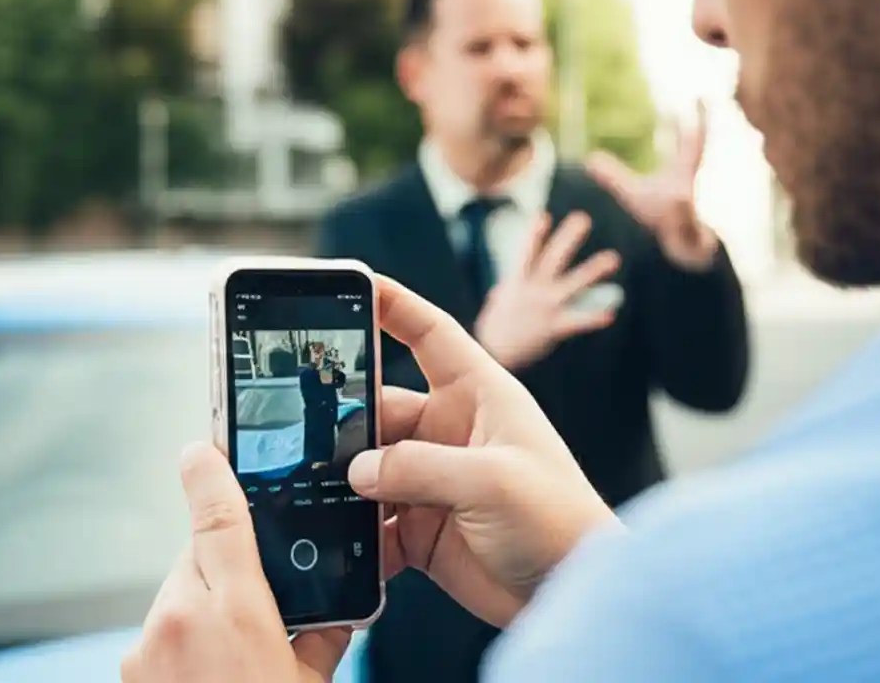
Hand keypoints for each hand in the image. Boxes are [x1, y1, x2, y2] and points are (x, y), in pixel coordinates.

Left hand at [121, 443, 350, 682]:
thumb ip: (321, 638)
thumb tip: (333, 617)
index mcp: (236, 615)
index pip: (221, 521)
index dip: (212, 477)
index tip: (203, 452)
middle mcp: (182, 620)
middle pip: (201, 559)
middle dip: (227, 571)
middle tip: (257, 613)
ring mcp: (149, 644)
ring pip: (179, 595)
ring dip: (203, 609)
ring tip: (231, 658)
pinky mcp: (131, 668)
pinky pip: (160, 630)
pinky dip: (183, 638)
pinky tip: (206, 670)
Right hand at [349, 277, 618, 627]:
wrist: (575, 596)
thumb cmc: (561, 523)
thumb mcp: (493, 482)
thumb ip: (419, 468)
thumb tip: (357, 470)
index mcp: (479, 396)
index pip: (429, 334)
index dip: (393, 305)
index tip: (351, 282)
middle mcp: (450, 431)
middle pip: (380, 407)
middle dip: (344, 419)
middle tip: (304, 432)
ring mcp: (433, 479)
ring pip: (368, 466)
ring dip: (343, 481)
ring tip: (314, 491)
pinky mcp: (421, 529)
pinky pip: (371, 522)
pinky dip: (352, 531)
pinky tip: (339, 542)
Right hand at [474, 211, 621, 370]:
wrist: (493, 357)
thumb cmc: (496, 330)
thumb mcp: (497, 305)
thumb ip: (505, 293)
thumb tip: (502, 289)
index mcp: (518, 283)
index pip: (526, 253)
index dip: (535, 234)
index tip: (543, 216)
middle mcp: (533, 291)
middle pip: (553, 258)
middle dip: (568, 238)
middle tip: (583, 218)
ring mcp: (545, 308)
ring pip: (573, 284)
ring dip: (593, 270)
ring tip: (613, 257)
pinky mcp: (553, 328)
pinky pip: (577, 321)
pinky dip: (593, 318)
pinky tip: (609, 314)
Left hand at [586, 102, 719, 271]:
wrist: (682, 248)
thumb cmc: (661, 217)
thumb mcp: (632, 194)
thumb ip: (612, 176)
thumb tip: (588, 159)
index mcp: (680, 173)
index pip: (689, 140)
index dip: (695, 119)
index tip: (700, 95)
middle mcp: (688, 187)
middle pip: (696, 156)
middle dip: (700, 132)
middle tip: (704, 102)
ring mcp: (691, 211)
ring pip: (685, 203)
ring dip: (679, 203)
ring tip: (677, 198)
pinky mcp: (691, 235)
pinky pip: (685, 231)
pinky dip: (682, 227)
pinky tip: (678, 220)